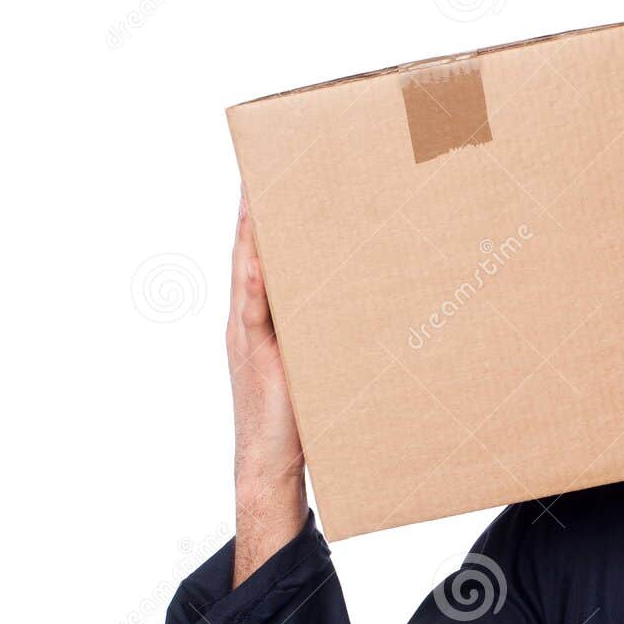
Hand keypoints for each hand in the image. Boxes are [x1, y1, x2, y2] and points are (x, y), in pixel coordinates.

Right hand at [227, 187, 307, 586]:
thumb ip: (333, 331)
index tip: (277, 174)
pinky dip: (254, 278)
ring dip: (252, 229)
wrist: (271, 463)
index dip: (266, 215)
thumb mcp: (318, 362)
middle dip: (257, 206)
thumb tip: (376, 304)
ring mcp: (246, 330)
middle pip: (253, 250)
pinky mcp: (253, 351)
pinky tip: (261, 251)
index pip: (265, 254)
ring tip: (260, 187)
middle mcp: (249, 315)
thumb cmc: (300, 416)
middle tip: (269, 161)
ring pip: (248, 269)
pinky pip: (252, 306)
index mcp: (264, 315)